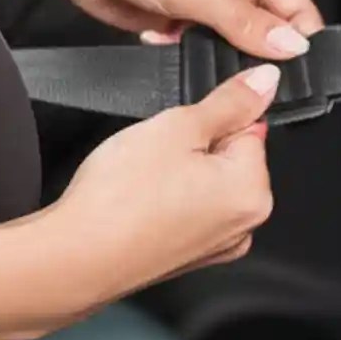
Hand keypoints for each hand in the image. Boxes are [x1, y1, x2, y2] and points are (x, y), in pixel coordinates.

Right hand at [38, 64, 279, 307]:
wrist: (74, 258)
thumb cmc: (119, 200)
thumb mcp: (177, 127)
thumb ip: (229, 102)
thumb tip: (266, 81)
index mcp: (253, 192)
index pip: (249, 128)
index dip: (208, 119)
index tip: (178, 129)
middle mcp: (244, 225)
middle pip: (229, 158)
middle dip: (195, 146)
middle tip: (155, 153)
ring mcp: (216, 245)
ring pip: (205, 182)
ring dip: (179, 171)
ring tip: (142, 178)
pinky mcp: (188, 256)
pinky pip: (187, 209)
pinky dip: (168, 199)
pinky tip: (139, 200)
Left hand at [56, 0, 323, 59]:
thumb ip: (242, 21)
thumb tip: (290, 45)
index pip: (295, 5)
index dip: (296, 41)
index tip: (289, 73)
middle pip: (267, 31)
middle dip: (250, 53)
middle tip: (231, 66)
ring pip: (231, 45)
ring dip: (212, 55)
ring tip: (190, 44)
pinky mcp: (180, 19)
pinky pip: (198, 50)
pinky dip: (183, 53)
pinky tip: (162, 37)